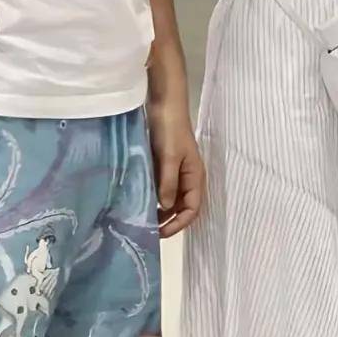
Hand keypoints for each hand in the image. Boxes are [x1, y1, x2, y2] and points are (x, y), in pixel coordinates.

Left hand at [147, 94, 204, 238]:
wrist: (165, 103)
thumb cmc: (170, 130)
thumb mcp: (169, 158)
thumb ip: (168, 183)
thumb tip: (165, 209)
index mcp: (195, 177)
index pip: (192, 209)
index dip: (178, 224)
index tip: (160, 233)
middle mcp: (188, 177)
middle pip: (182, 207)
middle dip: (169, 220)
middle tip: (149, 231)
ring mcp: (177, 171)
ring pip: (172, 198)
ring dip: (161, 210)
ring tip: (143, 219)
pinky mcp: (165, 164)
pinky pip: (163, 187)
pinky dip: (155, 196)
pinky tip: (141, 200)